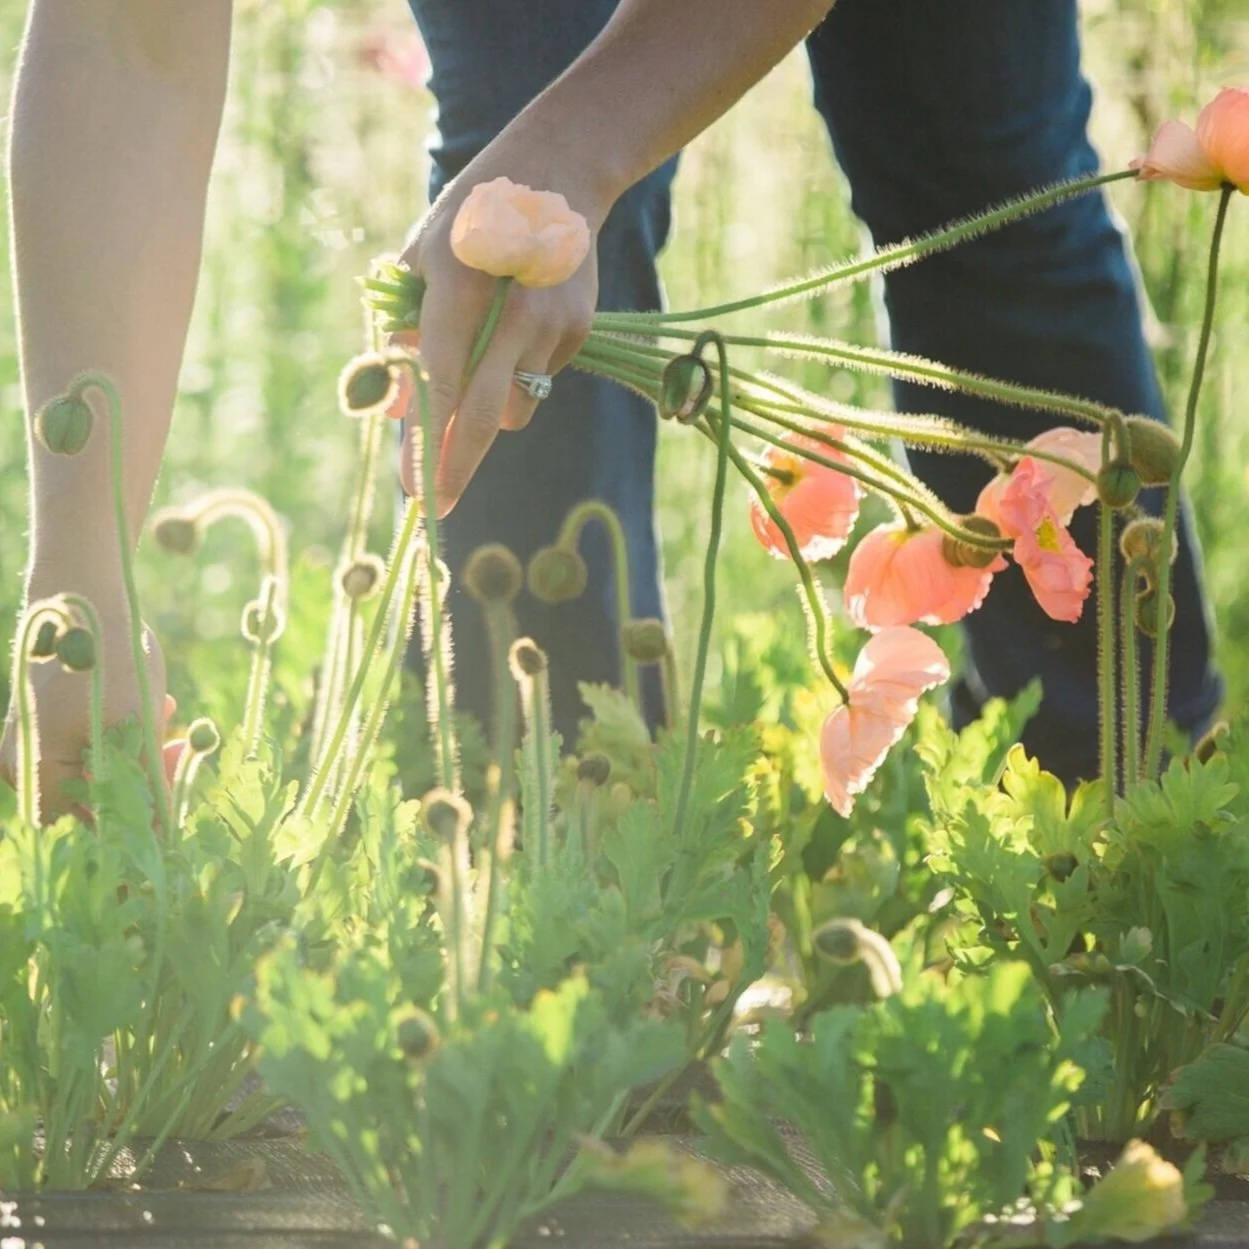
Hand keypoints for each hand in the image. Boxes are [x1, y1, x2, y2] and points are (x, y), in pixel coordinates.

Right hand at [0, 618, 178, 821]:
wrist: (85, 593)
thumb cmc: (104, 659)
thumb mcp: (135, 727)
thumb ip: (146, 785)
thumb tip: (161, 838)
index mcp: (36, 774)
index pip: (83, 830)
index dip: (129, 831)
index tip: (171, 818)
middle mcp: (30, 764)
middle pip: (98, 799)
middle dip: (146, 780)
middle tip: (182, 753)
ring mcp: (42, 740)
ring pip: (106, 767)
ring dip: (146, 752)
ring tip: (168, 716)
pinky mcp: (60, 719)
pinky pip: (102, 740)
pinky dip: (133, 731)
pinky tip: (158, 703)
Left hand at [394, 171, 602, 514]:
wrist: (559, 175)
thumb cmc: (472, 216)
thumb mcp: (422, 258)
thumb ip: (406, 332)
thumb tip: (399, 406)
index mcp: (464, 288)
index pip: (439, 383)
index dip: (424, 443)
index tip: (411, 491)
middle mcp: (515, 314)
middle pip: (482, 416)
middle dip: (456, 468)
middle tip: (435, 508)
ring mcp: (554, 327)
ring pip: (512, 408)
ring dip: (486, 409)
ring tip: (484, 355)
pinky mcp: (579, 335)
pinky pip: (537, 383)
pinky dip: (516, 375)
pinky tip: (519, 326)